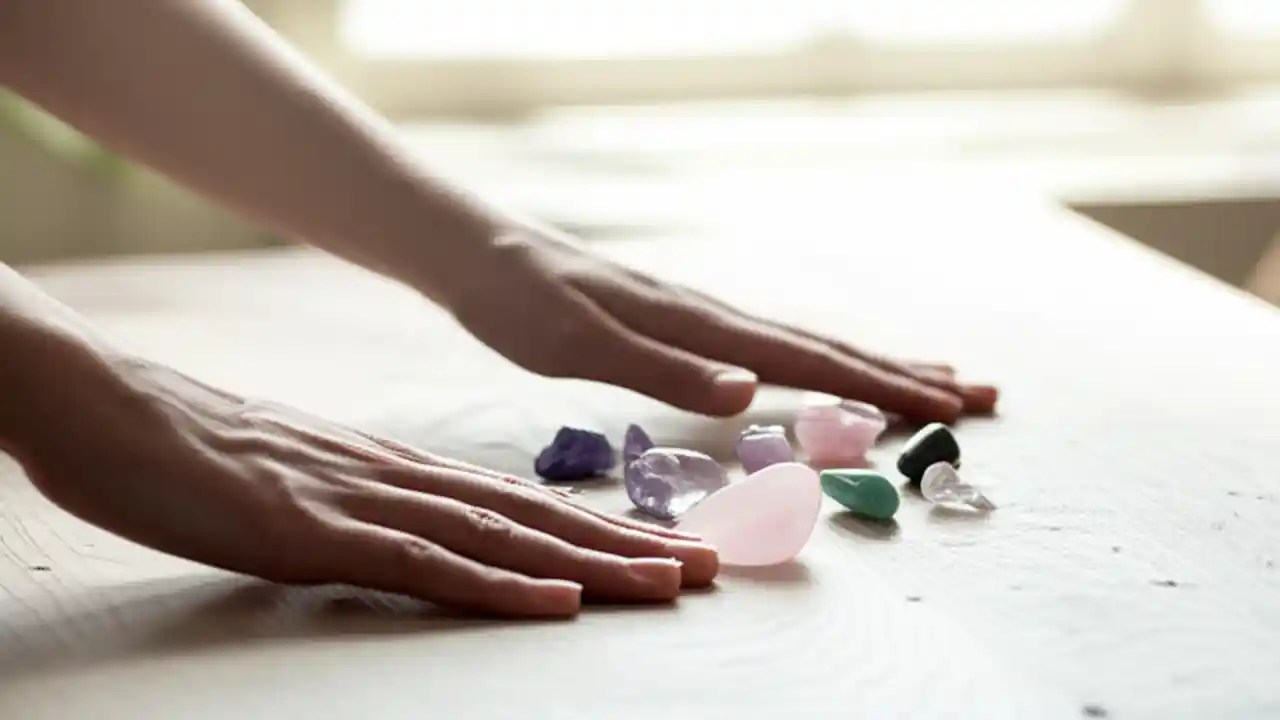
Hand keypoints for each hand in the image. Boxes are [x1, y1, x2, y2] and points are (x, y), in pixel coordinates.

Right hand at [18, 352, 717, 617]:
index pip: (526, 506)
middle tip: (710, 569)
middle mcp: (405, 482)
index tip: (673, 551)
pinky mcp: (317, 534)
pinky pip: (422, 563)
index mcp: (405, 473)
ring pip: (503, 537)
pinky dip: (496, 583)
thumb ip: (376, 508)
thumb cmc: (207, 455)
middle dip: (630, 546)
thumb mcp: (312, 483)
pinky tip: (552, 598)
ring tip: (667, 582)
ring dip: (591, 563)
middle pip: (538, 518)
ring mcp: (365, 505)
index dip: (605, 529)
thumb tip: (432, 533)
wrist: (118, 413)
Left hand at [444, 223, 997, 421]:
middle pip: (826, 347)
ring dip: (872, 363)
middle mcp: (711, 314)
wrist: (477, 252)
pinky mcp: (678, 318)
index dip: (879, 386)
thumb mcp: (578, 346)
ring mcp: (698, 314)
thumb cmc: (518, 303)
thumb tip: (752, 392)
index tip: (948, 405)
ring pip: (803, 342)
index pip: (807, 360)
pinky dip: (815, 359)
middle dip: (904, 373)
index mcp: (697, 325)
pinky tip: (817, 367)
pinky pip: (767, 342)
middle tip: (981, 394)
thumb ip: (663, 369)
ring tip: (930, 378)